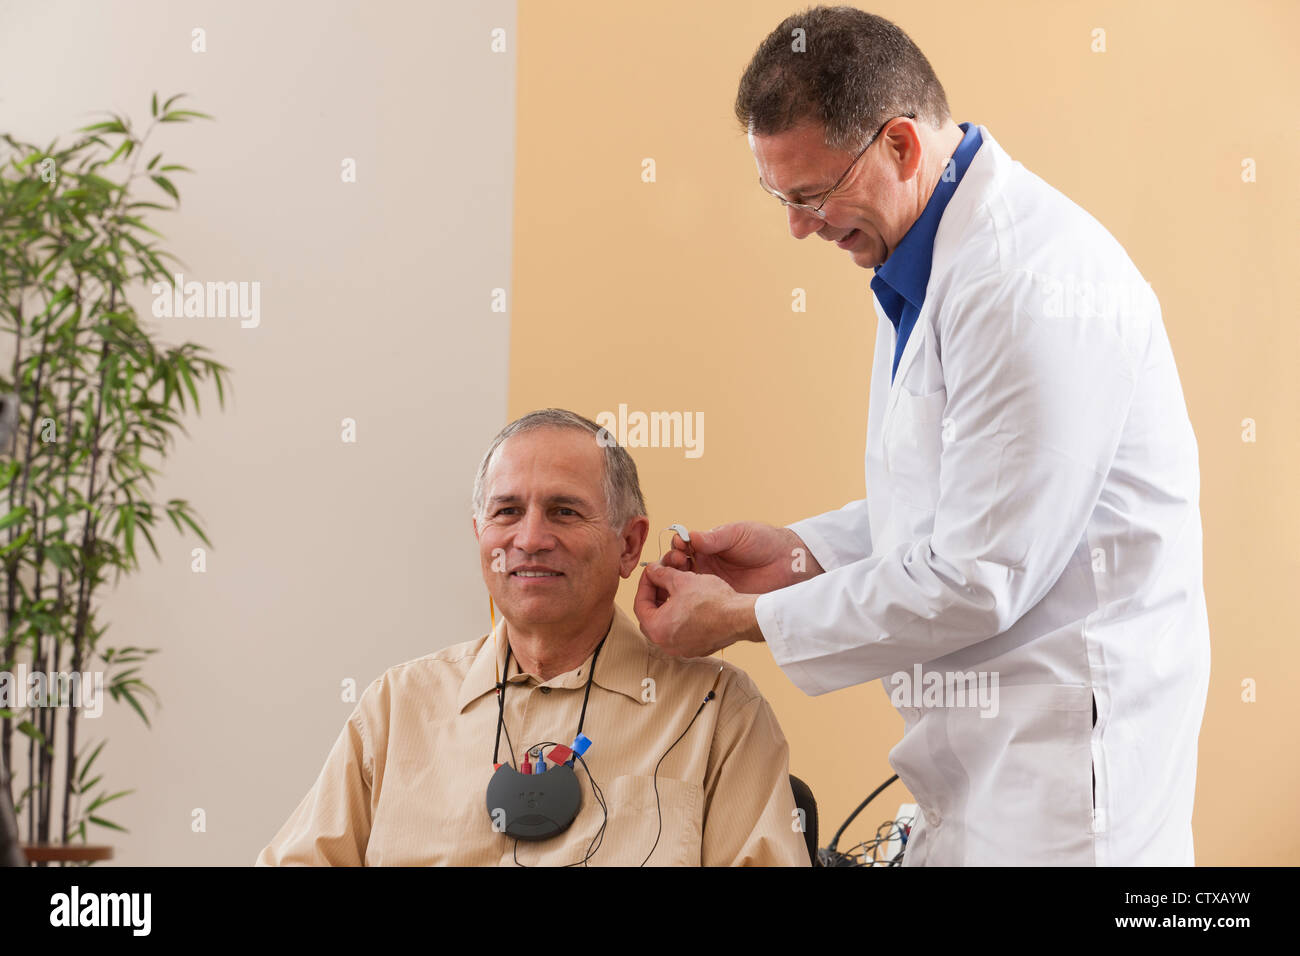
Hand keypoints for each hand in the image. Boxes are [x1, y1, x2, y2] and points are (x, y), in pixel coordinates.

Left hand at [633, 562, 761, 657]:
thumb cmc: (712, 600)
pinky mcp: (696, 649)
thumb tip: (652, 571)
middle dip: (655, 596)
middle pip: (651, 616)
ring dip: (668, 607)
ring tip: (677, 589)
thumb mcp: (682, 580)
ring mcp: (682, 649)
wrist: (739, 617)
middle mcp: (666, 644)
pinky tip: (691, 603)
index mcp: (657, 629)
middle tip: (662, 581)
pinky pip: (681, 632)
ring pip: (666, 625)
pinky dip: (681, 618)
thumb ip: (661, 575)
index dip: (645, 584)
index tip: (652, 572)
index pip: (640, 604)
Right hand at [661, 522, 822, 592]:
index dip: (678, 546)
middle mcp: (706, 564)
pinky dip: (689, 598)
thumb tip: (690, 536)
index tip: (680, 545)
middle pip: (678, 565)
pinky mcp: (721, 598)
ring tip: (679, 577)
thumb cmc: (764, 541)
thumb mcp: (737, 534)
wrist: (787, 563)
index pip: (683, 546)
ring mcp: (712, 582)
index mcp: (708, 545)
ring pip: (684, 583)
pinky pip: (700, 599)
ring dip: (677, 580)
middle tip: (678, 562)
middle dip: (672, 562)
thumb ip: (714, 537)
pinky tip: (687, 595)